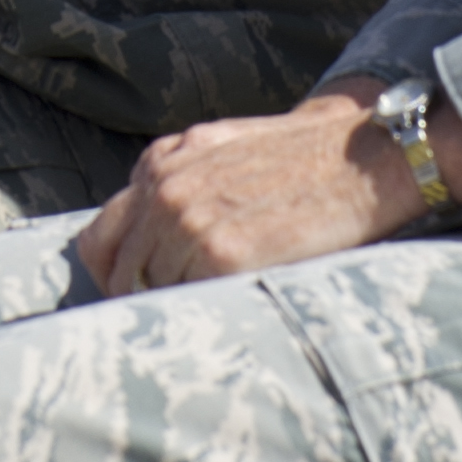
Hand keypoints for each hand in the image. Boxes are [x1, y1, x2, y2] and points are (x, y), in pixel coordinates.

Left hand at [74, 80, 461, 298]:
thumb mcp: (223, 145)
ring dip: (183, 307)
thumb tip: (140, 228)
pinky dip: (210, 311)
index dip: (115, 275)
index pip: (99, 240)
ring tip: (221, 306)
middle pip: (121, 275)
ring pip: (156, 294)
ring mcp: (191, 224)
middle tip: (180, 317)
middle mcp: (165, 191)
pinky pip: (193, 303)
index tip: (140, 295)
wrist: (363, 158)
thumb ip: (175, 177)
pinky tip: (239, 304)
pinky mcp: (225, 256)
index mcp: (160, 164)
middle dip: (144, 299)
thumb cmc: (302, 154)